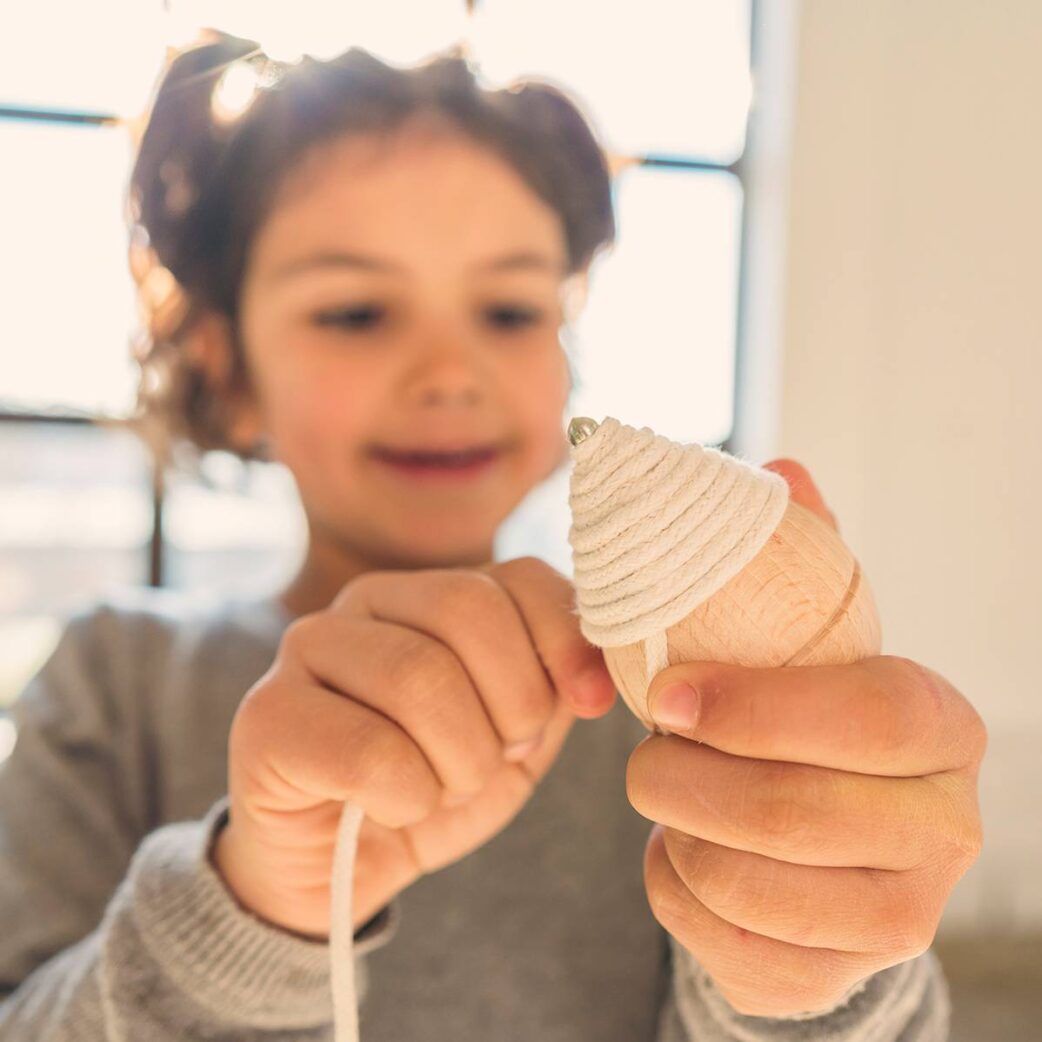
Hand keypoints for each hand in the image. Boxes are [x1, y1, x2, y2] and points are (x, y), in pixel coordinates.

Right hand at [213, 557, 614, 937]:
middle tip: (497, 758)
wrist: (341, 865)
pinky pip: (368, 751)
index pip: (519, 577)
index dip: (566, 642)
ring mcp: (307, 648)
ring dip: (459, 762)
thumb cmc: (433, 785)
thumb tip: (596, 677)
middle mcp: (365, 600)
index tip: (586, 705)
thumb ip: (556, 688)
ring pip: (419, 677)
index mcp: (432, 591)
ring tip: (442, 788)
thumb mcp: (516, 737)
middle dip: (511, 706)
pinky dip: (406, 798)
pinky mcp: (267, 716)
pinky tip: (392, 806)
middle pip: (468, 611)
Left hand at [627, 460, 986, 1017]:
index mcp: (941, 727)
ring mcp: (900, 914)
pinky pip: (719, 934)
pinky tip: (686, 853)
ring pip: (745, 879)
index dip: (760, 705)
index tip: (667, 693)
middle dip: (683, 776)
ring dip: (675, 827)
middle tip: (643, 752)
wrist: (818, 853)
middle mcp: (944, 826)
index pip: (872, 714)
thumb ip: (799, 557)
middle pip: (794, 809)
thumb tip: (785, 470)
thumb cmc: (803, 728)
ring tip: (669, 795)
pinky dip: (672, 886)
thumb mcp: (805, 644)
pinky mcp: (838, 973)